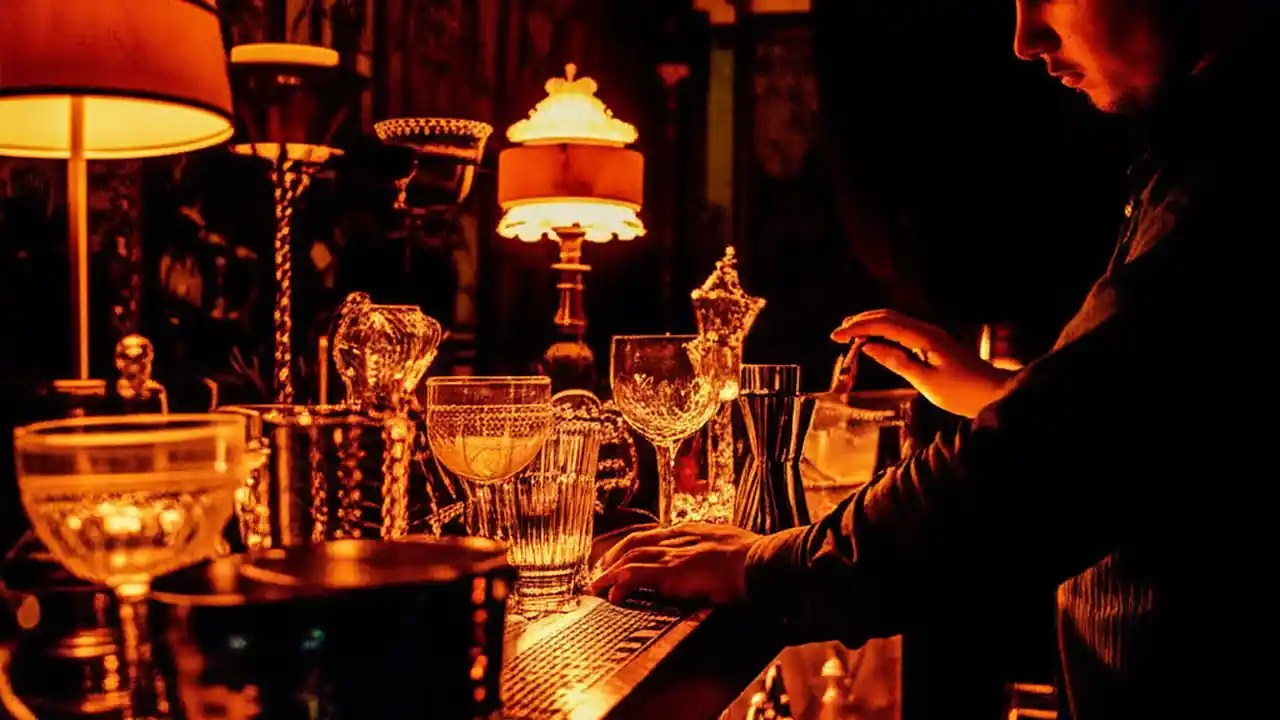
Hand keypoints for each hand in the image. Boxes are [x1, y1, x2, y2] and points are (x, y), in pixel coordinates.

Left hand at [588, 523, 759, 604]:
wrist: (764, 563)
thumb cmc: (758, 560)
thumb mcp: (735, 547)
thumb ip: (720, 551)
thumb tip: (720, 564)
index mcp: (695, 530)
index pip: (657, 534)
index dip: (637, 545)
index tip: (626, 555)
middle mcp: (681, 537)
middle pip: (637, 541)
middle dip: (616, 555)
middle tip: (603, 570)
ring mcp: (676, 553)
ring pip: (631, 556)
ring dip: (610, 571)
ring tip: (598, 585)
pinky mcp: (673, 571)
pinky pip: (636, 573)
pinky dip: (620, 582)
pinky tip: (612, 593)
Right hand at [831, 309, 1014, 417]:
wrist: (994, 393)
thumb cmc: (962, 391)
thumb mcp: (926, 381)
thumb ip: (896, 362)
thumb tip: (869, 347)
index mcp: (924, 337)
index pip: (884, 325)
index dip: (857, 328)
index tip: (835, 336)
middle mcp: (927, 331)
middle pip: (888, 316)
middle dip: (861, 321)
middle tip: (838, 332)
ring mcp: (931, 336)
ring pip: (895, 321)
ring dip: (871, 324)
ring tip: (850, 333)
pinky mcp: (933, 344)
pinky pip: (903, 331)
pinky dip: (884, 332)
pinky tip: (874, 341)